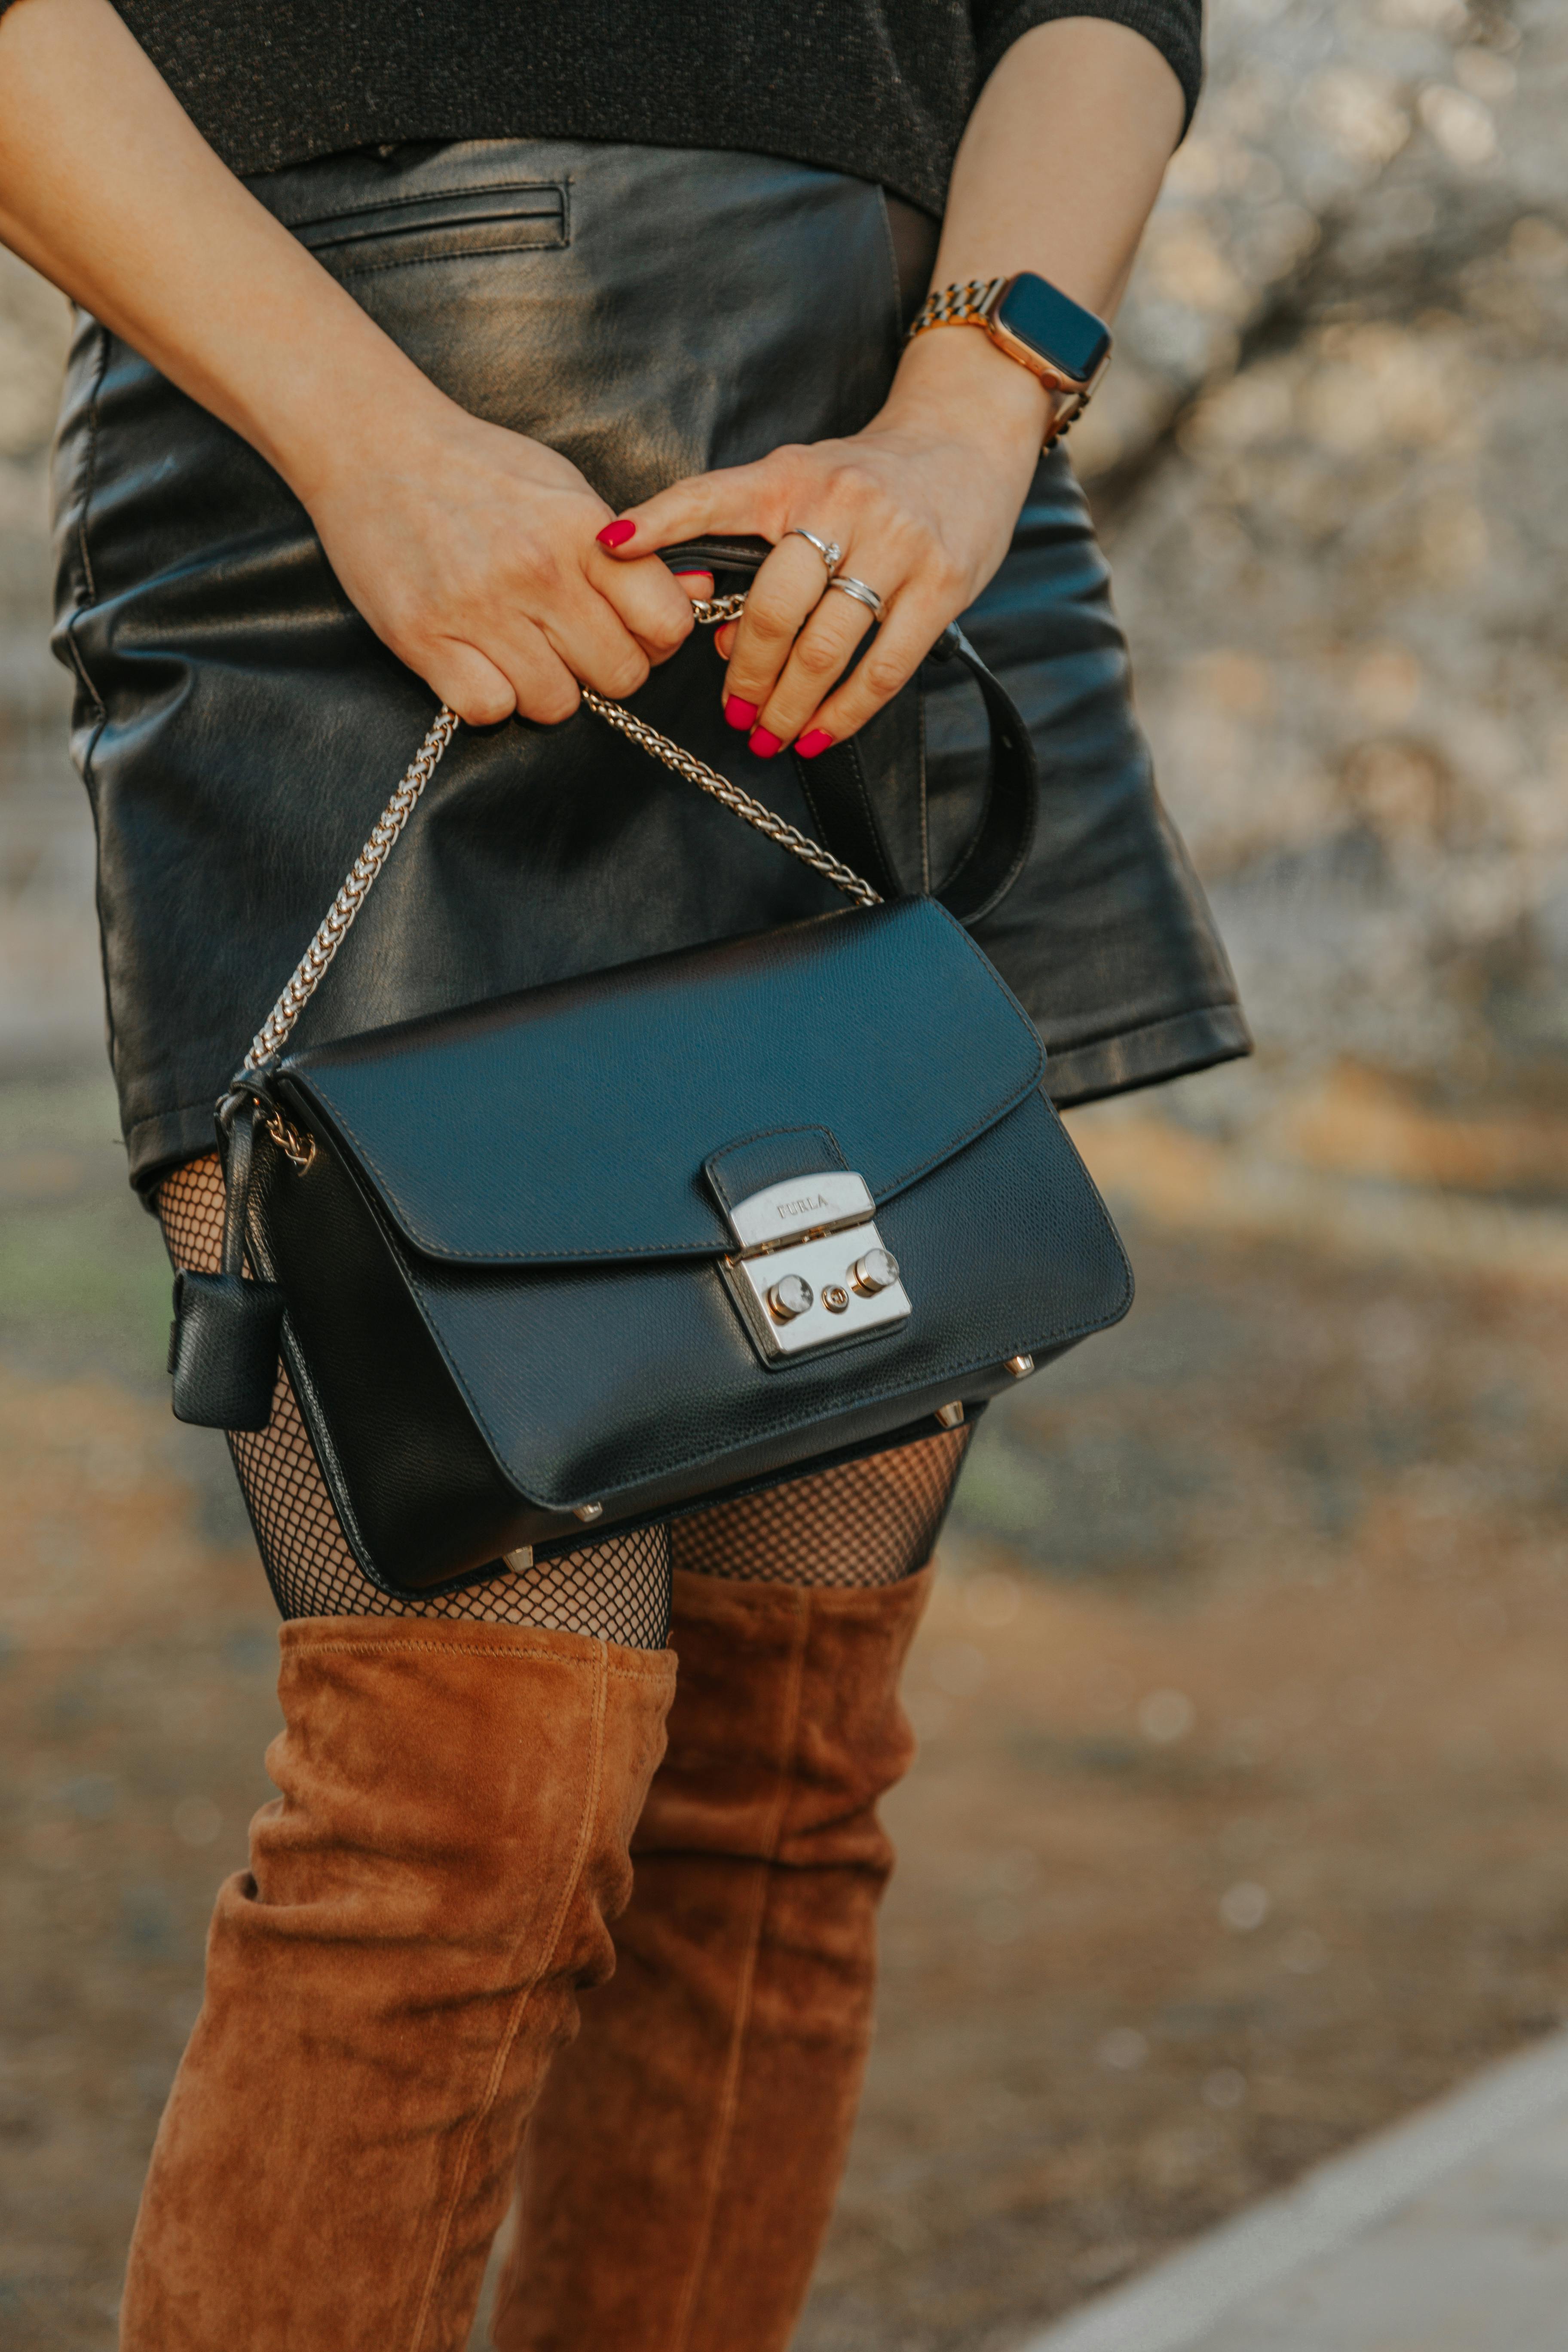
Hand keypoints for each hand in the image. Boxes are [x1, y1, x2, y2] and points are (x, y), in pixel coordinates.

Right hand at [300, 388, 709, 727]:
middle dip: (601, 669)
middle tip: (568, 643)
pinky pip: (489, 710)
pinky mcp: (423, 637)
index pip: (666, 624)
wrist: (372, 444)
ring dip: (543, 688)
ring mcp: (479, 607)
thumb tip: (699, 593)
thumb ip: (631, 550)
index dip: (655, 640)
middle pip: (619, 676)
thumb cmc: (477, 470)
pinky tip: (476, 659)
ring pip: (556, 705)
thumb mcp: (566, 490)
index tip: (628, 630)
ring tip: (516, 646)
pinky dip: (488, 697)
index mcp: (582, 532)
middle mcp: (537, 571)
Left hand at [594, 329, 1050, 757]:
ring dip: (789, 703)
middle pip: (774, 608)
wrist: (968, 438)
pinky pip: (883, 667)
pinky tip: (819, 733)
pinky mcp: (941, 585)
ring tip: (769, 732)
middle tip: (732, 711)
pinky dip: (845, 712)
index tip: (611, 550)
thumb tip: (719, 633)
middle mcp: (842, 505)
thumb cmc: (872, 474)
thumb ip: (755, 542)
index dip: (659, 522)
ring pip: (826, 647)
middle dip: (745, 673)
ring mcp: (896, 546)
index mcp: (793, 476)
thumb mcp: (804, 480)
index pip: (712, 499)